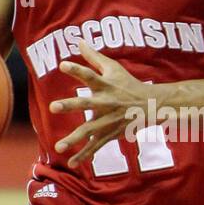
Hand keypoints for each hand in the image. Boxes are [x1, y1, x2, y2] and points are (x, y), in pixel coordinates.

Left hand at [49, 40, 151, 167]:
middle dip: (70, 105)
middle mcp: (106, 102)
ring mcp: (108, 120)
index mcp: (105, 85)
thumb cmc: (127, 84)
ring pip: (89, 130)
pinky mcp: (110, 133)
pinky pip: (96, 146)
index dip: (76, 69)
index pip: (89, 74)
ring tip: (58, 147)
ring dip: (74, 139)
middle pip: (86, 104)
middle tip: (53, 107)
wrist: (151, 106)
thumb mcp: (113, 68)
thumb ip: (93, 56)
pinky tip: (71, 163)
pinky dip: (85, 156)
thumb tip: (78, 41)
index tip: (62, 65)